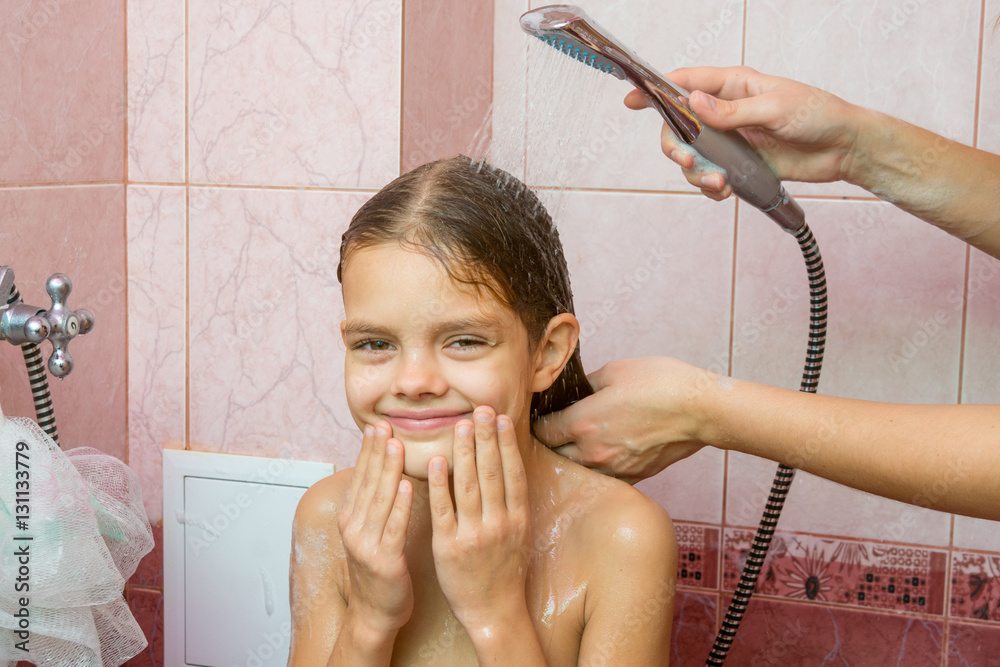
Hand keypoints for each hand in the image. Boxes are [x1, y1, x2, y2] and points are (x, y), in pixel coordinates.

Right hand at [337, 422, 413, 637]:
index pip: (361, 477)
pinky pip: (394, 529)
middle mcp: (354, 528)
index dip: (368, 450)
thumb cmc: (380, 570)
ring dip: (388, 472)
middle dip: (377, 452)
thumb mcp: (370, 532)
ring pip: (380, 501)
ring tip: (397, 446)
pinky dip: (401, 507)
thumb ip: (376, 503)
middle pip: (368, 483)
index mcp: (351, 518)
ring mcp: (366, 545)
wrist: (375, 614)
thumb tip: (385, 469)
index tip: (377, 425)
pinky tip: (410, 487)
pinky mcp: (384, 561)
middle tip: (385, 425)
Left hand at [428, 407, 531, 639]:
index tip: (500, 418)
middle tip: (480, 409)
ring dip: (464, 452)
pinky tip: (437, 460)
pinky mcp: (449, 546)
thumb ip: (512, 503)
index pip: (512, 473)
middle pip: (491, 472)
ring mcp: (473, 535)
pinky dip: (440, 483)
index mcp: (518, 519)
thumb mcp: (518, 535)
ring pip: (468, 485)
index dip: (507, 443)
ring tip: (460, 425)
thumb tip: (508, 466)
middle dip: (485, 438)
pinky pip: (444, 509)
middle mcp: (499, 524)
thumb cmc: (505, 571)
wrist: (494, 612)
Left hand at [534, 357, 709, 483]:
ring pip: (579, 471)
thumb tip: (575, 390)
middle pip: (554, 456)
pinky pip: (605, 478)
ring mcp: (614, 469)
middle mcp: (593, 452)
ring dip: (574, 458)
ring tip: (580, 441)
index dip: (539, 422)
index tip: (543, 415)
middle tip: (557, 428)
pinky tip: (606, 452)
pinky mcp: (635, 477)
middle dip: (552, 442)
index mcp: (583, 422)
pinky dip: (600, 468)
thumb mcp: (615, 371)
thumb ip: (587, 383)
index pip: (542, 432)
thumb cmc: (661, 383)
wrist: (702, 409)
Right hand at [624, 66, 860, 199]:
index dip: (655, 90)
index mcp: (733, 85)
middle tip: (687, 161)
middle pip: (679, 126)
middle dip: (676, 146)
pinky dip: (711, 187)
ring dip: (696, 173)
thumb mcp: (775, 107)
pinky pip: (710, 177)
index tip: (632, 99)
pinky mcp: (739, 165)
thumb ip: (733, 110)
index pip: (686, 83)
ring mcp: (730, 140)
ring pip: (692, 156)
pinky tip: (725, 190)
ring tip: (718, 182)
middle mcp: (725, 112)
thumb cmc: (819, 114)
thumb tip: (694, 104)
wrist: (844, 148)